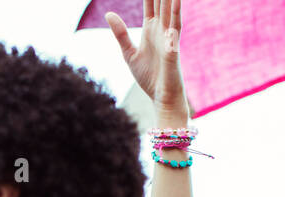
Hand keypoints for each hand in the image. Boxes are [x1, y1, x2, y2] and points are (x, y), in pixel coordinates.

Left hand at [108, 0, 188, 118]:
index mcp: (151, 29)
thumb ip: (120, 34)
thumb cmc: (148, 78)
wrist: (161, 98)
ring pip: (170, 10)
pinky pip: (175, 29)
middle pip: (162, 1)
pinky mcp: (174, 50)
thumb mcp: (129, 54)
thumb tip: (109, 13)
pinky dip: (175, 15)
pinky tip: (175, 2)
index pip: (151, 2)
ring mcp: (169, 38)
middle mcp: (162, 29)